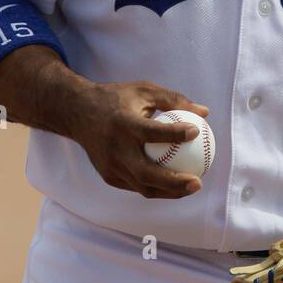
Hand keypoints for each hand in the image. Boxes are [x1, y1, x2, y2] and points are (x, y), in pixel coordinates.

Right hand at [70, 81, 209, 199]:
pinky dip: (157, 187)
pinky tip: (176, 184)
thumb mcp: (144, 91)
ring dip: (169, 191)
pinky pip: (136, 185)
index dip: (174, 133)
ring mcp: (110, 166)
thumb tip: (205, 112)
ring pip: (142, 186)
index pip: (151, 132)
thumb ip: (174, 99)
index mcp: (122, 124)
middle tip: (198, 182)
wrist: (77, 113)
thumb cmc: (117, 99)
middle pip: (146, 173)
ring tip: (193, 186)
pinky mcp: (108, 176)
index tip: (196, 132)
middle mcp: (115, 149)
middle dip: (174, 183)